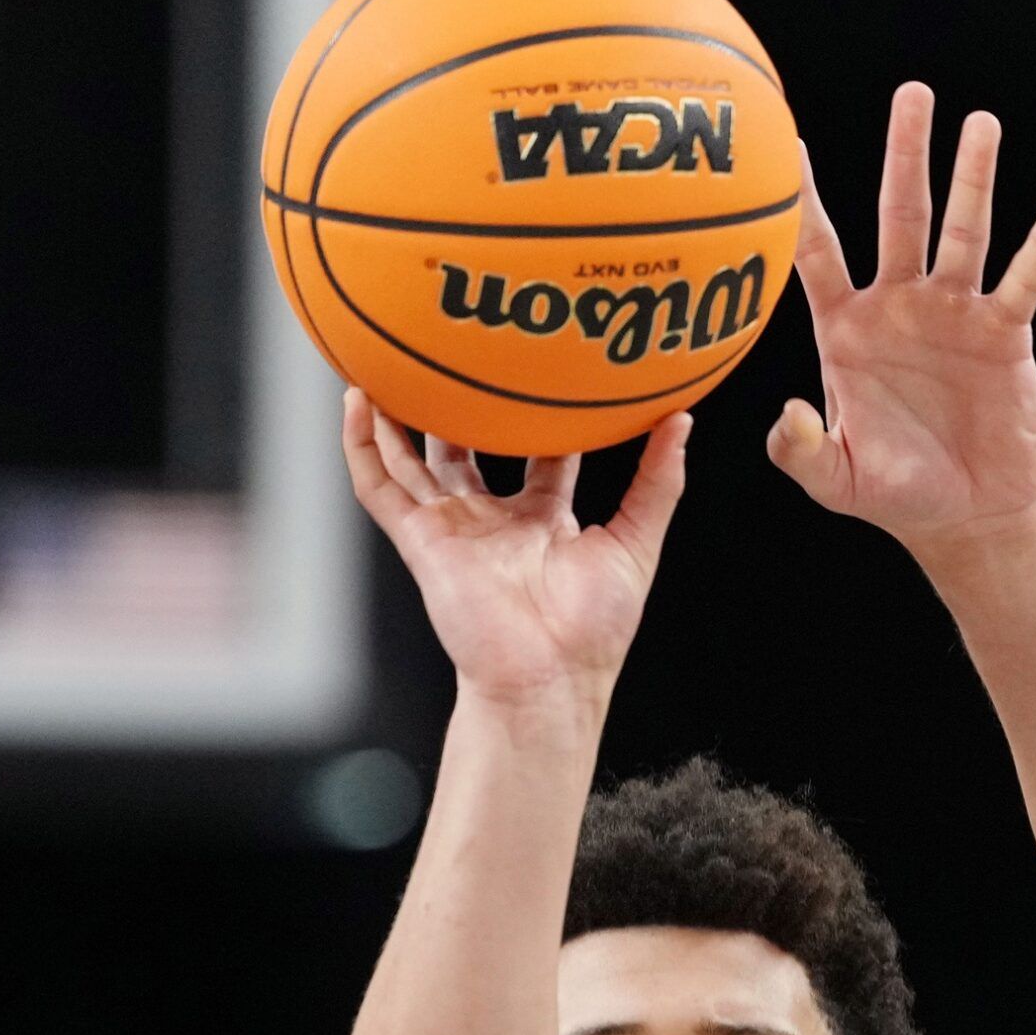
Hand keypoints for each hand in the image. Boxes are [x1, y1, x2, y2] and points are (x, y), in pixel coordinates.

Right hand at [338, 390, 690, 718]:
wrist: (549, 678)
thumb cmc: (594, 630)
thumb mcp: (636, 542)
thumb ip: (657, 481)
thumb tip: (680, 422)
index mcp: (542, 522)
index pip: (537, 456)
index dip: (539, 415)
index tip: (544, 371)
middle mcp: (492, 522)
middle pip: (465, 452)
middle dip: (458, 408)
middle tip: (458, 356)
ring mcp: (452, 529)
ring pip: (411, 461)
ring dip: (395, 416)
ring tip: (384, 361)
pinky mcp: (420, 541)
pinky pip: (379, 487)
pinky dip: (362, 445)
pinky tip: (355, 401)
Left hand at [770, 83, 1035, 549]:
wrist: (967, 517)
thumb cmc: (896, 495)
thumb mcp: (837, 480)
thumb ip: (801, 451)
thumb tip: (786, 415)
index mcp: (848, 328)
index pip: (819, 252)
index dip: (805, 200)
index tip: (791, 141)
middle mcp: (900, 305)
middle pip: (901, 214)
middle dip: (906, 154)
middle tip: (913, 93)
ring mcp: (954, 313)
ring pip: (963, 233)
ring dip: (974, 178)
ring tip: (983, 123)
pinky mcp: (1004, 334)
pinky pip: (1023, 282)